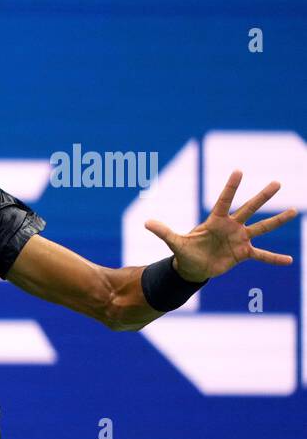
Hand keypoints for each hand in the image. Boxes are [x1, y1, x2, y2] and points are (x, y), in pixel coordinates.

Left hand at [145, 169, 297, 281]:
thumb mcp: (174, 242)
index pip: (224, 200)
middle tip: (277, 182)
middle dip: (262, 197)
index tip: (238, 171)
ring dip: (277, 220)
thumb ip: (163, 232)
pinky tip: (290, 261)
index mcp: (215, 221)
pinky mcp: (243, 254)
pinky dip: (275, 259)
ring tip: (294, 211)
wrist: (193, 267)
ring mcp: (239, 239)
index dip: (231, 187)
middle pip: (249, 208)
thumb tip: (146, 222)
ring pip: (262, 227)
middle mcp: (231, 227)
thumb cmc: (186, 251)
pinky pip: (262, 255)